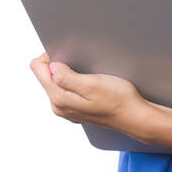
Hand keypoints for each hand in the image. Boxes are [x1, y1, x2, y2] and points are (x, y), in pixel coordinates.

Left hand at [29, 53, 144, 130]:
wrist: (134, 117)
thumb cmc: (118, 100)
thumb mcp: (92, 84)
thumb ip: (67, 77)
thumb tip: (51, 66)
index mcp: (59, 99)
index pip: (37, 68)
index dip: (49, 55)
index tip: (66, 54)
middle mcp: (58, 106)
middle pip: (45, 74)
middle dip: (58, 64)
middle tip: (80, 64)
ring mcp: (66, 109)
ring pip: (55, 81)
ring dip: (67, 73)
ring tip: (87, 74)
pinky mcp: (74, 109)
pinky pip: (65, 89)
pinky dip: (73, 81)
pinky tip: (89, 82)